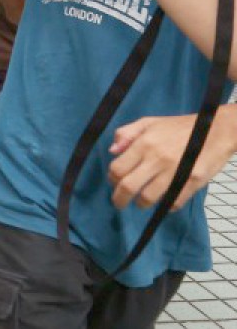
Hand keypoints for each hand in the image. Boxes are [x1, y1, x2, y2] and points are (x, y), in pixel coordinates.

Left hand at [108, 113, 236, 210]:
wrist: (217, 130)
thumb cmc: (180, 127)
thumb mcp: (150, 122)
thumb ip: (127, 134)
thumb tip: (112, 151)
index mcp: (144, 143)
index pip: (117, 169)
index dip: (112, 179)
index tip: (114, 183)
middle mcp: (157, 158)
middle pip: (128, 186)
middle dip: (119, 199)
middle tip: (120, 203)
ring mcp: (175, 171)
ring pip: (148, 197)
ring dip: (141, 204)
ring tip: (141, 202)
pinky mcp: (193, 182)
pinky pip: (173, 202)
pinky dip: (166, 206)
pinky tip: (164, 201)